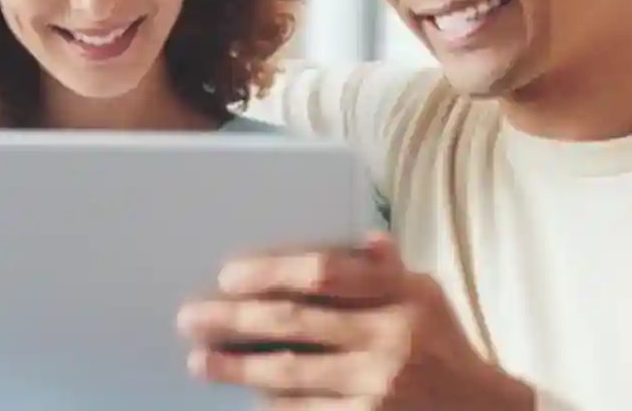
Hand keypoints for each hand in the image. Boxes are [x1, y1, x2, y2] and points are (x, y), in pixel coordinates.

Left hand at [176, 234, 534, 410]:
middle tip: (191, 316)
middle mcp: (393, 338)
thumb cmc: (440, 344)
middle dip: (233, 318)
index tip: (228, 275)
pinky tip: (244, 393)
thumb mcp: (424, 294)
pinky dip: (271, 402)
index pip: (324, 272)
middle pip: (294, 321)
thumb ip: (382, 269)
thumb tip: (363, 237)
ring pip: (290, 372)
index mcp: (402, 294)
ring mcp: (381, 387)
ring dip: (237, 366)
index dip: (270, 271)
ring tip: (200, 359)